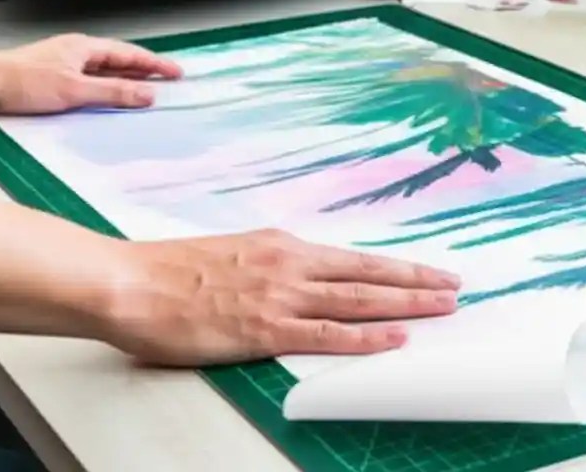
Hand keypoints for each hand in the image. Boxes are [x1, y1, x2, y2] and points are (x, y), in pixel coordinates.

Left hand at [0, 33, 182, 113]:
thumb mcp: (75, 90)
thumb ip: (114, 92)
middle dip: (146, 68)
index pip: (130, 53)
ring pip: (105, 67)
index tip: (178, 73)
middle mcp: (77, 50)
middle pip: (120, 58)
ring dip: (128, 76)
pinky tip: (110, 94)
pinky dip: (109, 83)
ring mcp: (65, 61)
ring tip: (148, 86)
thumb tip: (149, 94)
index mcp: (85, 47)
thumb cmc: (24, 83)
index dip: (155, 64)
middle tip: (170, 79)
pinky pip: (92, 76)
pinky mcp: (54, 74)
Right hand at [102, 229, 460, 366]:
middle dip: (416, 282)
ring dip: (406, 304)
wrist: (129, 282)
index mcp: (283, 246)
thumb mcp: (233, 253)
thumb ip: (271, 264)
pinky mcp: (264, 329)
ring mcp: (281, 297)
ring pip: (359, 300)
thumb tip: (299, 276)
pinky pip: (327, 336)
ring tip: (443, 307)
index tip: (428, 273)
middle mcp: (291, 265)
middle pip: (368, 275)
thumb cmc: (171, 271)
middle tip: (456, 287)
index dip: (396, 269)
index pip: (354, 260)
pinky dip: (365, 338)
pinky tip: (394, 339)